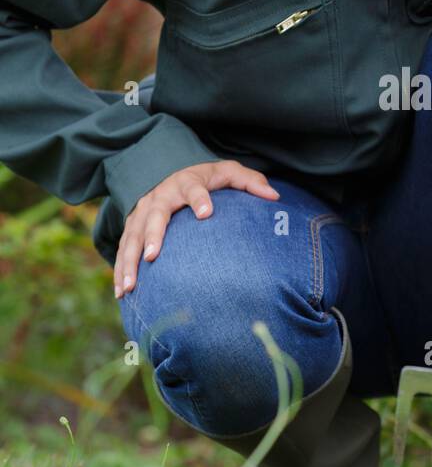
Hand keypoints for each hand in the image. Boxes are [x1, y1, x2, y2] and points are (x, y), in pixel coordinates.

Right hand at [114, 160, 278, 297]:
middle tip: (153, 255)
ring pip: (132, 235)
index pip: (193, 188)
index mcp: (187, 181)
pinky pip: (123, 249)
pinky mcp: (132, 226)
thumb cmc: (207, 178)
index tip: (207, 214)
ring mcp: (142, 211)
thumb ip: (251, 182)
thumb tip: (274, 197)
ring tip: (130, 287)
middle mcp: (161, 195)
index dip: (199, 199)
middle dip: (152, 234)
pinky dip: (121, 269)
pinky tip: (123, 293)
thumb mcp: (229, 173)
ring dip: (130, 261)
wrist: (171, 172)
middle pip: (155, 214)